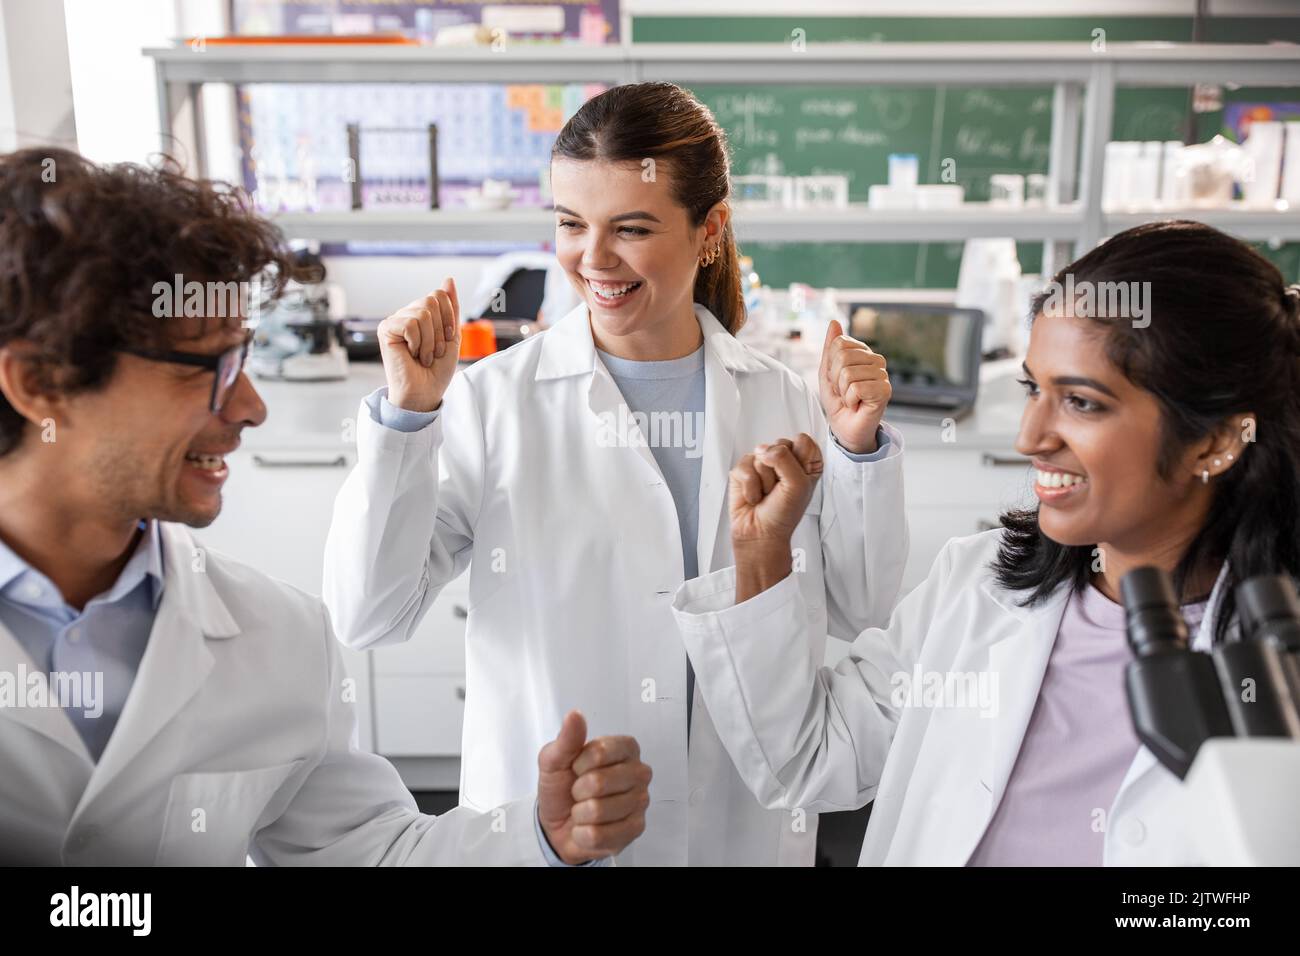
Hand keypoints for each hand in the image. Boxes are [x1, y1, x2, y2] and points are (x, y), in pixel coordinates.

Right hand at [377, 276, 461, 412]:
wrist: (425, 392)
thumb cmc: (437, 369)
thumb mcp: (452, 335)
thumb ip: (451, 307)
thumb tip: (448, 279)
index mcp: (422, 314)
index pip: (440, 295)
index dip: (449, 318)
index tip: (446, 340)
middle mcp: (407, 314)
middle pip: (432, 300)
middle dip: (440, 330)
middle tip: (433, 351)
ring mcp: (395, 320)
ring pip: (423, 313)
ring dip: (430, 341)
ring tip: (423, 355)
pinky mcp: (385, 329)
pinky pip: (411, 323)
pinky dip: (418, 343)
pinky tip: (411, 354)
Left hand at [537, 711, 651, 864]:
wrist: (557, 825)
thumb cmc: (561, 787)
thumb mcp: (555, 760)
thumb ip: (567, 738)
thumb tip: (575, 715)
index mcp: (624, 748)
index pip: (602, 751)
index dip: (579, 763)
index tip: (575, 768)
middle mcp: (638, 772)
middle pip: (600, 782)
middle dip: (578, 791)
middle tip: (578, 792)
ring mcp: (640, 802)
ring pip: (599, 810)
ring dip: (580, 814)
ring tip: (583, 810)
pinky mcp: (635, 829)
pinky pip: (601, 834)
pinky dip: (584, 834)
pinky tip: (587, 827)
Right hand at [729, 435, 823, 550]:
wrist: (761, 533)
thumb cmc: (784, 513)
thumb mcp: (798, 484)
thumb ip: (785, 458)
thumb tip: (763, 450)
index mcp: (806, 462)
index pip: (803, 441)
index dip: (798, 459)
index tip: (797, 479)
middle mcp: (785, 459)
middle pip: (780, 445)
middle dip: (779, 471)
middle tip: (780, 489)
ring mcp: (763, 463)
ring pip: (761, 455)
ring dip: (764, 481)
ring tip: (766, 494)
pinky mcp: (744, 469)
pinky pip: (745, 466)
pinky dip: (750, 486)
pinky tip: (754, 496)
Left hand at [819, 319, 890, 453]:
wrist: (845, 428)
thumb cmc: (838, 402)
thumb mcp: (827, 373)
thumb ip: (830, 348)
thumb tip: (834, 322)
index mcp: (863, 353)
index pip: (839, 344)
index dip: (830, 365)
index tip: (836, 380)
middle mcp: (876, 360)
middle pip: (842, 356)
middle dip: (835, 379)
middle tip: (844, 392)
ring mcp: (882, 375)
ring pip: (848, 373)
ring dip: (843, 392)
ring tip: (851, 399)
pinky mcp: (885, 391)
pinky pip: (857, 388)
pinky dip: (851, 400)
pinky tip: (858, 405)